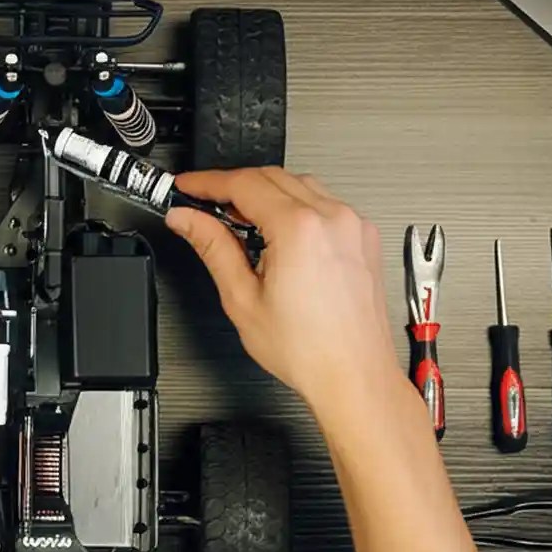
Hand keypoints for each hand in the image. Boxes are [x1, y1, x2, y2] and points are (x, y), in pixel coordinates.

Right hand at [166, 168, 402, 410]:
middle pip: (271, 176)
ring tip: (240, 222)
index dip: (207, 182)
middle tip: (205, 206)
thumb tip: (187, 220)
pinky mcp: (364, 238)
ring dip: (266, 193)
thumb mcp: (242, 298)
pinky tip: (279, 232)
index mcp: (299, 229)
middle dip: (234, 186)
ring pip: (300, 185)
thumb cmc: (309, 350)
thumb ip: (212, 247)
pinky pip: (325, 203)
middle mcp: (332, 218)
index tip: (187, 187)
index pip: (243, 183)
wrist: (354, 376)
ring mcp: (353, 226)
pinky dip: (296, 206)